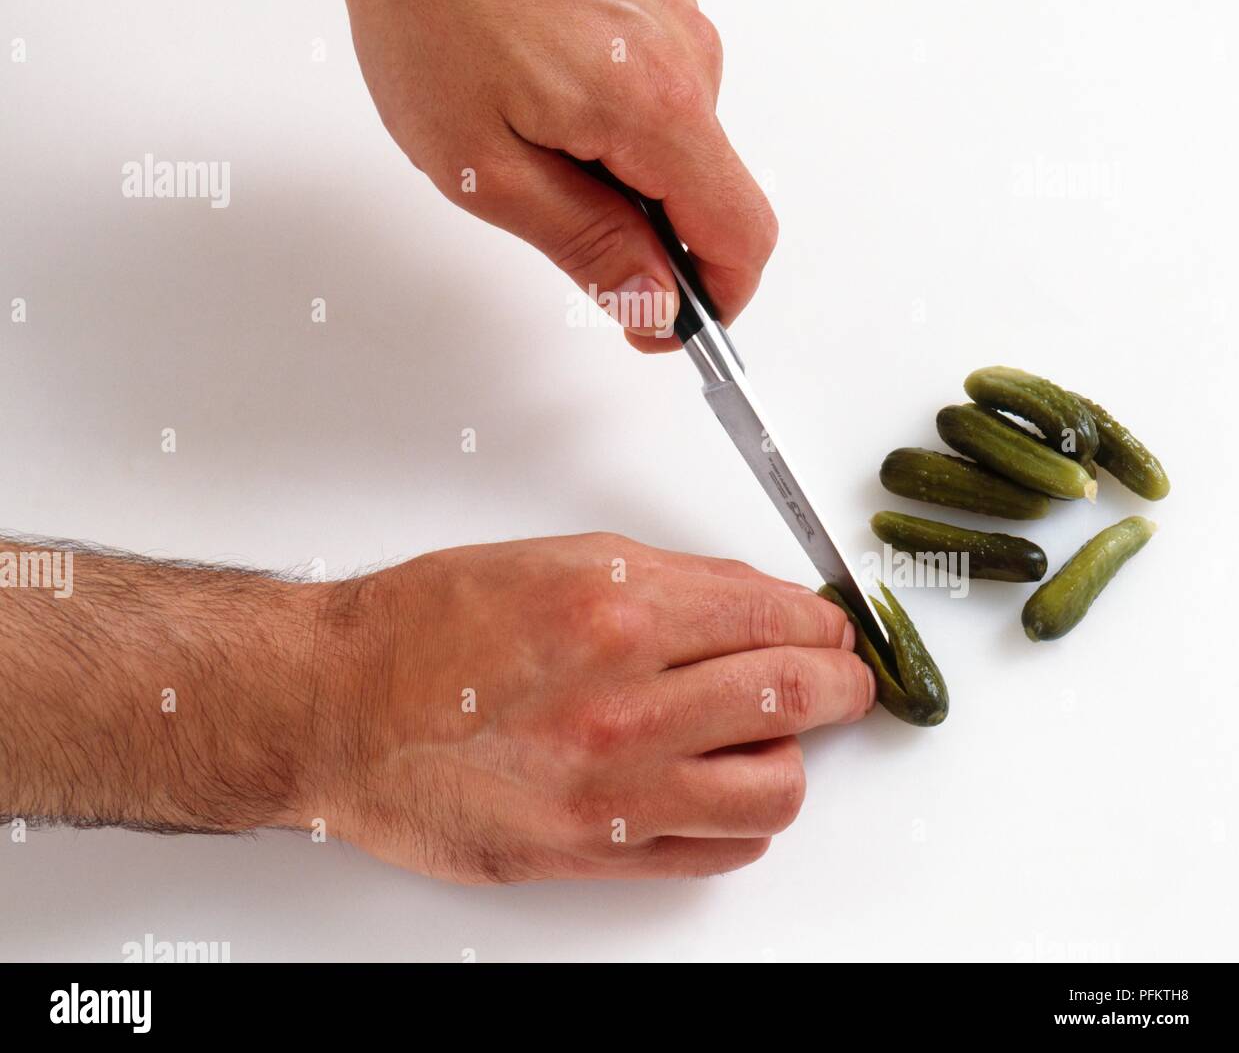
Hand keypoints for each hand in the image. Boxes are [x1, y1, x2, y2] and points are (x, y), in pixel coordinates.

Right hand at [302, 534, 873, 881]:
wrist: (340, 706)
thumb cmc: (427, 627)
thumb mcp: (555, 560)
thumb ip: (665, 580)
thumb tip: (748, 600)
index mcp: (618, 611)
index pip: (774, 617)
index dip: (821, 622)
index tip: (830, 629)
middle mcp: (622, 703)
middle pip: (794, 696)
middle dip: (839, 682)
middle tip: (841, 679)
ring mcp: (610, 789)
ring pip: (775, 789)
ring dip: (791, 756)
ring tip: (772, 737)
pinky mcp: (590, 853)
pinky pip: (716, 853)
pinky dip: (741, 822)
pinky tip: (722, 789)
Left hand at [315, 0, 777, 350]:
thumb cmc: (428, 8)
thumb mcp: (489, 168)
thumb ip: (588, 245)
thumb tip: (659, 307)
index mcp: (660, 106)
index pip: (742, 235)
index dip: (713, 300)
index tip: (662, 325)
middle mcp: (691, 56)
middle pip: (710, 193)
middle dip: (646, 232)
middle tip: (541, 209)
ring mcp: (676, 19)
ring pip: (680, 143)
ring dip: (620, 171)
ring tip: (521, 131)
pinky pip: (660, 92)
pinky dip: (613, 122)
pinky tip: (535, 91)